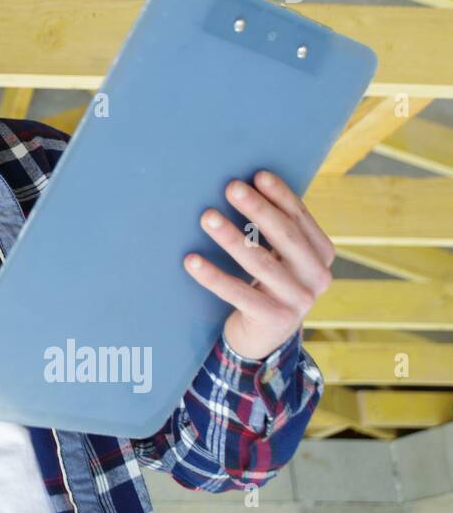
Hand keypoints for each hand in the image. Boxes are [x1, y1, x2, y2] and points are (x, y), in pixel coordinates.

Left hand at [183, 169, 333, 360]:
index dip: (280, 196)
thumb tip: (242, 185)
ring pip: (260, 263)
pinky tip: (191, 260)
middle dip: (257, 210)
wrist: (265, 337)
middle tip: (231, 187)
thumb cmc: (267, 284)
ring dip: (231, 238)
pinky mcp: (275, 319)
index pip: (300, 218)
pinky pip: (238, 293)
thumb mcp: (279, 257)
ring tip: (206, 217)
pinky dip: (213, 276)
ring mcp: (299, 301)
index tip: (257, 175)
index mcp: (321, 254)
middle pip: (285, 236)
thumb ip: (273, 230)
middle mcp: (318, 277)